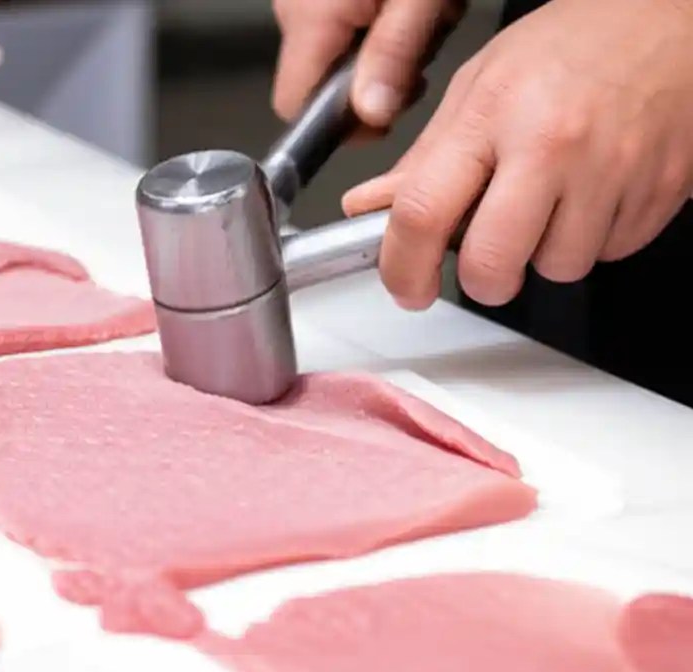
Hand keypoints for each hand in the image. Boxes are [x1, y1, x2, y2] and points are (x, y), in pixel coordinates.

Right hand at [271, 0, 466, 128]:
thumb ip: (393, 54)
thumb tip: (371, 115)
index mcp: (312, 19)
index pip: (297, 109)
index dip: (340, 123)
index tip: (385, 110)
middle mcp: (295, 9)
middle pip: (321, 82)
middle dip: (375, 77)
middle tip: (420, 47)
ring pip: (335, 52)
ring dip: (382, 46)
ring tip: (421, 11)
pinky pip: (341, 21)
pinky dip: (376, 20)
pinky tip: (406, 1)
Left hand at [344, 0, 692, 309]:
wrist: (673, 21)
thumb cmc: (575, 44)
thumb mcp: (480, 85)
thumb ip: (425, 157)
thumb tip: (370, 208)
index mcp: (493, 114)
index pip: (423, 213)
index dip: (404, 268)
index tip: (406, 285)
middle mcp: (553, 144)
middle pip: (492, 265)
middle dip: (481, 279)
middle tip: (484, 256)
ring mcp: (613, 170)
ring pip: (558, 268)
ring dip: (545, 253)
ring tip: (551, 199)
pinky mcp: (661, 191)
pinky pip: (611, 253)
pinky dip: (594, 237)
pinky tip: (592, 192)